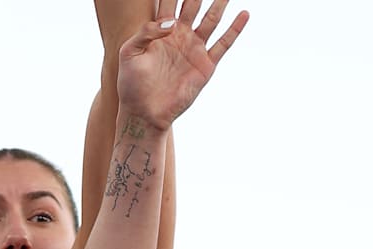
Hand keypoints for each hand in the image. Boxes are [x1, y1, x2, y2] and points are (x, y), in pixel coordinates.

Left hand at [117, 0, 249, 129]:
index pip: (169, 0)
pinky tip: (243, 14)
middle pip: (193, 4)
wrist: (144, 112)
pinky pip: (223, 44)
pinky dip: (234, 29)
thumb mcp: (129, 53)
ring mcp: (194, 49)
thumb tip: (172, 22)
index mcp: (160, 30)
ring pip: (211, 19)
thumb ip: (146, 32)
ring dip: (219, 3)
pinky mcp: (205, 65)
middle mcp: (180, 35)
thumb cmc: (131, 84)